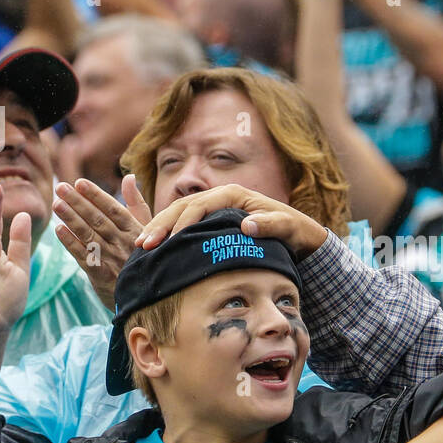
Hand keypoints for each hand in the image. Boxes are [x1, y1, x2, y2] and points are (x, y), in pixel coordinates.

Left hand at [53, 175, 151, 309]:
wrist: (151, 297)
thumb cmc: (148, 256)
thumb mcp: (148, 229)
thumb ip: (136, 203)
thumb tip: (129, 177)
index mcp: (136, 231)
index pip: (113, 209)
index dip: (96, 196)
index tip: (80, 182)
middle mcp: (124, 244)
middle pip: (97, 219)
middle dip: (78, 202)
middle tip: (60, 187)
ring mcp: (113, 260)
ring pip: (89, 235)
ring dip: (71, 219)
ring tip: (56, 204)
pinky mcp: (103, 277)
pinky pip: (84, 257)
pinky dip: (71, 243)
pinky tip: (59, 230)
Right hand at [135, 183, 327, 256]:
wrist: (299, 236)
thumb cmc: (295, 232)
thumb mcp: (288, 228)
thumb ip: (271, 225)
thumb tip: (248, 226)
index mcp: (233, 193)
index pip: (200, 205)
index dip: (182, 222)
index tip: (169, 241)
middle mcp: (219, 196)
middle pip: (182, 207)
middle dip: (161, 224)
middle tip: (145, 244)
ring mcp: (213, 208)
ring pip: (178, 214)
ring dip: (159, 228)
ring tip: (142, 247)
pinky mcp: (210, 221)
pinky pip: (183, 224)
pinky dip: (167, 234)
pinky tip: (155, 249)